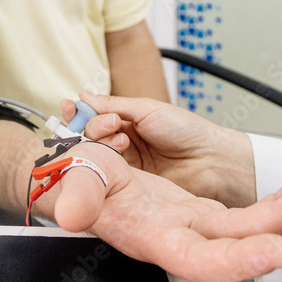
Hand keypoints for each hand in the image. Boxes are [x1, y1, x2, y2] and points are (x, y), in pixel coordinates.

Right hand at [51, 141, 281, 281]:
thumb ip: (75, 198)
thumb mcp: (74, 182)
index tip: (277, 251)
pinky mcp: (204, 210)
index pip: (199, 259)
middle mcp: (180, 235)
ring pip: (254, 224)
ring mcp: (197, 223)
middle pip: (240, 241)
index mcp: (151, 236)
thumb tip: (70, 213)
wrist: (79, 178)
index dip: (238, 260)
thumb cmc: (76, 183)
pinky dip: (278, 198)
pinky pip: (251, 210)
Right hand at [61, 93, 255, 206]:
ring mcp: (126, 166)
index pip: (94, 116)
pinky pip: (107, 175)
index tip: (69, 106)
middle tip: (108, 125)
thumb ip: (113, 105)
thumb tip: (85, 95)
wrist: (212, 161)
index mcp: (127, 122)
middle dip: (90, 127)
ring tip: (118, 140)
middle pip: (91, 136)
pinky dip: (102, 165)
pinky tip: (105, 159)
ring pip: (96, 154)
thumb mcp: (147, 109)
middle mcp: (123, 144)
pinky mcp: (130, 186)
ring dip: (98, 144)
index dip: (81, 112)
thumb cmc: (186, 130)